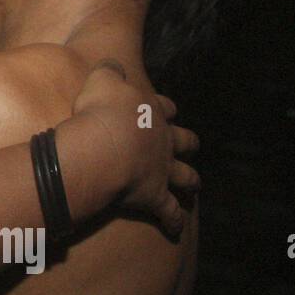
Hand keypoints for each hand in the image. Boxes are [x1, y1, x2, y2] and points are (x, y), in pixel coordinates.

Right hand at [66, 58, 199, 236]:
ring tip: (194, 185)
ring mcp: (162, 170)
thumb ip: (110, 71)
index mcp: (151, 113)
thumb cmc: (99, 112)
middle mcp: (163, 141)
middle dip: (187, 143)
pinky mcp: (155, 196)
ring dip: (190, 180)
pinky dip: (173, 220)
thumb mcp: (101, 79)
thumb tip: (114, 66)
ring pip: (185, 176)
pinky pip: (168, 211)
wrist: (102, 148)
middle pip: (184, 141)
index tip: (166, 109)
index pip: (165, 107)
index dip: (166, 108)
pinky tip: (175, 228)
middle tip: (189, 146)